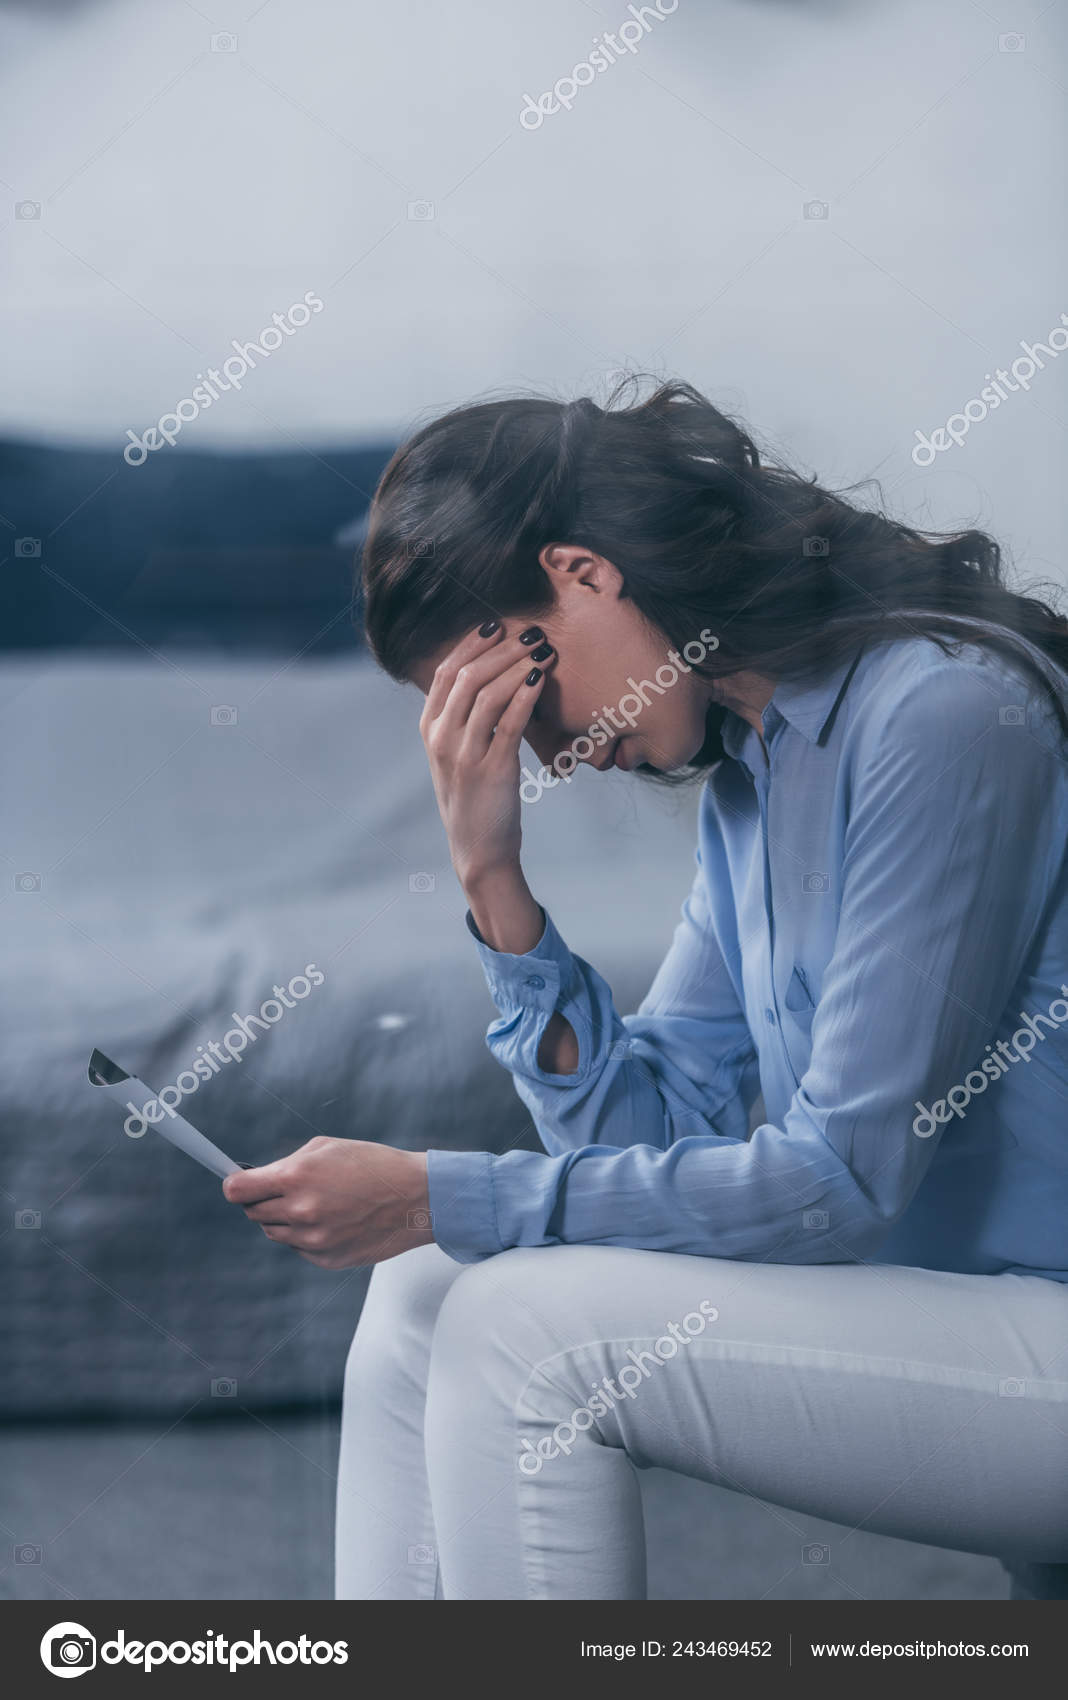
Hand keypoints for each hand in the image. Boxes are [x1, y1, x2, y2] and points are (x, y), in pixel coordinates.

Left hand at [222, 1137, 432, 1268]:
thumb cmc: (372, 1165)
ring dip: (284, 1219)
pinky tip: (333, 1219)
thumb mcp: (326, 1149)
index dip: (234, 1185)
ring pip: (274, 1233)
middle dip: (262, 1200)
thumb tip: (257, 1179)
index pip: (237, 1191)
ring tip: (316, 1203)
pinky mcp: (325, 1259)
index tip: (237, 1184)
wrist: (415, 1198)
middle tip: (285, 1190)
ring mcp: (312, 1240)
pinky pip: (299, 1247)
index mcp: (295, 1178)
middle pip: (253, 1213)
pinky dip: (307, 1235)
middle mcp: (299, 1212)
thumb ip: (286, 1164)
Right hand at [420, 621, 556, 887]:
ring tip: (543, 650)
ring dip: (518, 665)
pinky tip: (541, 679)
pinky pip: (509, 722)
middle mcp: (440, 738)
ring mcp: (463, 754)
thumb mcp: (457, 754)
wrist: (478, 849)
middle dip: (501, 648)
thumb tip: (489, 676)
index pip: (444, 672)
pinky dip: (525, 695)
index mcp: (429, 729)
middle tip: (531, 632)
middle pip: (467, 676)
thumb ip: (463, 718)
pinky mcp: (491, 770)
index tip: (497, 624)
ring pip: (488, 693)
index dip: (471, 643)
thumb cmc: (475, 797)